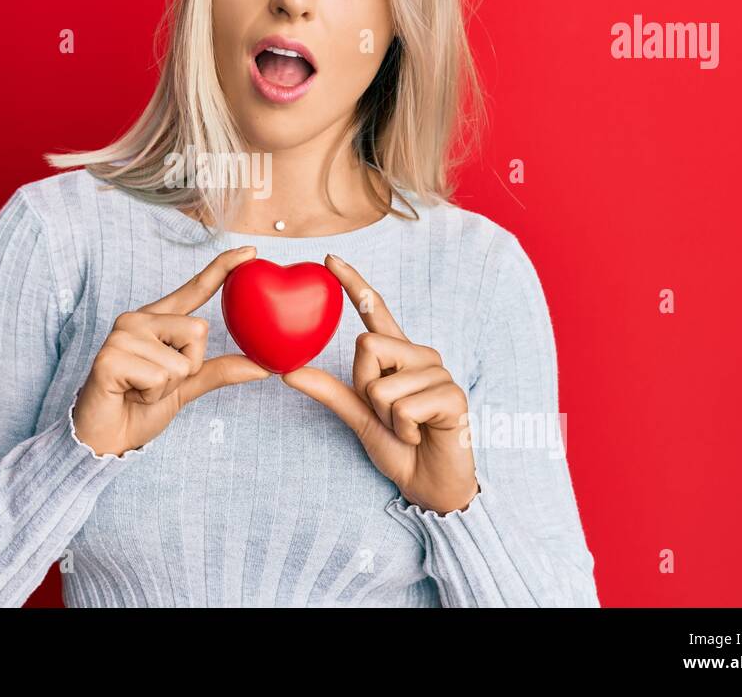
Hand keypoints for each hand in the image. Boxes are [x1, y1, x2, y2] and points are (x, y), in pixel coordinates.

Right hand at [72, 245, 271, 456]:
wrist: (106, 439)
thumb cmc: (140, 408)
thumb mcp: (186, 386)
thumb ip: (219, 371)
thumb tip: (264, 366)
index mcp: (156, 320)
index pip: (194, 289)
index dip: (222, 269)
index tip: (251, 252)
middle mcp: (137, 320)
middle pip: (198, 330)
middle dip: (189, 367)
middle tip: (157, 382)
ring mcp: (121, 336)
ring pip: (181, 360)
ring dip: (168, 386)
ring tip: (140, 389)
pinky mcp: (110, 358)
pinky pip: (159, 377)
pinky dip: (152, 395)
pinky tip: (129, 394)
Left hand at [280, 254, 480, 514]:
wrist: (431, 484)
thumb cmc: (399, 447)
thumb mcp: (359, 416)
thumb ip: (329, 391)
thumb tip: (288, 370)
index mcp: (398, 354)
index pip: (373, 310)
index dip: (353, 283)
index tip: (328, 259)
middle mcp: (421, 355)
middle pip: (366, 347)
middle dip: (366, 389)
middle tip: (388, 415)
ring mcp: (440, 373)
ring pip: (382, 384)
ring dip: (386, 418)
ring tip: (407, 429)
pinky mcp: (453, 396)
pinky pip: (403, 407)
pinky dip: (402, 430)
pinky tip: (421, 435)